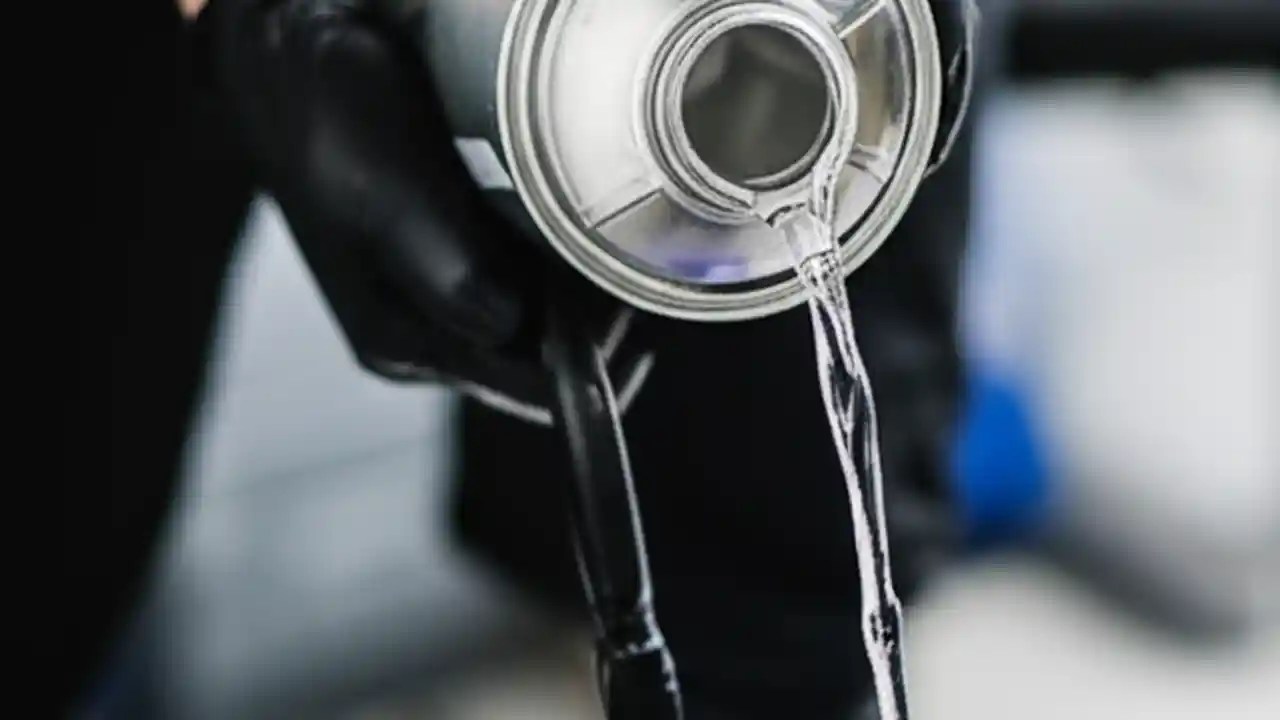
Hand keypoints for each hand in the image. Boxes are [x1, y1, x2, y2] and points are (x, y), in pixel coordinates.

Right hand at [201, 0, 651, 422]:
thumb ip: (443, 266)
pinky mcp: (452, 263)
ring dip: (579, 277)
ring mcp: (440, 302)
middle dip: (593, 309)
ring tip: (588, 214)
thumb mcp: (379, 186)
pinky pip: (530, 277)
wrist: (289, 58)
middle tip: (613, 237)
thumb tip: (510, 327)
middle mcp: (426, 335)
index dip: (596, 353)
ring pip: (544, 318)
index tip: (625, 288)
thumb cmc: (326, 115)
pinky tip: (554, 203)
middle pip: (546, 359)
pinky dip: (558, 250)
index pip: (534, 391)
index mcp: (404, 340)